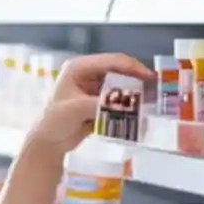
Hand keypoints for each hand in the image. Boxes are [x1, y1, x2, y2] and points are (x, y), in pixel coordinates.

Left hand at [26, 53, 154, 155]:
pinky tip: (140, 110)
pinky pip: (119, 98)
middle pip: (119, 70)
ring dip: (135, 91)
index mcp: (78, 67)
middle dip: (136, 79)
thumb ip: (98, 104)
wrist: (48, 143)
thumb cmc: (53, 122)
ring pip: (121, 84)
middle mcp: (88, 73)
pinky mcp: (99, 101)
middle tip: (155, 89)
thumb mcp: (74, 110)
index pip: (111, 61)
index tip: (149, 77)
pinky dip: (129, 103)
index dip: (132, 67)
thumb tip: (122, 102)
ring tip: (151, 99)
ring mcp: (94, 87)